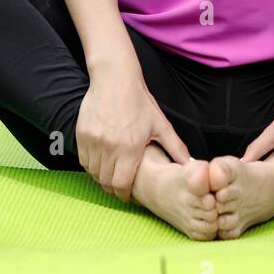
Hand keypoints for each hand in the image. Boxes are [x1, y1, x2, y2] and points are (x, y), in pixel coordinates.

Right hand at [75, 73, 190, 201]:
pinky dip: (91, 165)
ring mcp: (94, 141)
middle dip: (113, 188)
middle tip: (119, 186)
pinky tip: (100, 160)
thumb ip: (175, 147)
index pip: (121, 185)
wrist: (115, 79)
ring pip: (94, 172)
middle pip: (106, 182)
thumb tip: (191, 165)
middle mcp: (110, 147)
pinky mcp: (82, 134)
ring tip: (111, 173)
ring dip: (101, 177)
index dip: (124, 194)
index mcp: (130, 148)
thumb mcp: (160, 124)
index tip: (128, 193)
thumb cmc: (139, 101)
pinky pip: (83, 159)